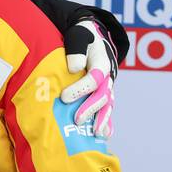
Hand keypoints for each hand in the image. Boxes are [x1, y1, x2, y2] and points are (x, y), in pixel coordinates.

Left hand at [60, 17, 116, 139]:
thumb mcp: (78, 35)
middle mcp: (108, 76)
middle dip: (90, 108)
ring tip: (95, 133)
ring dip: (102, 119)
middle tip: (77, 120)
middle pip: (103, 94)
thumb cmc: (81, 36)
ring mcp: (107, 86)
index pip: (95, 77)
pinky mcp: (103, 93)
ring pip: (107, 105)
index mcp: (102, 61)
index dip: (81, 88)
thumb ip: (76, 48)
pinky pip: (107, 109)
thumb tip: (74, 68)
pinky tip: (103, 135)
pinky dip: (107, 122)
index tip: (64, 97)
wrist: (90, 36)